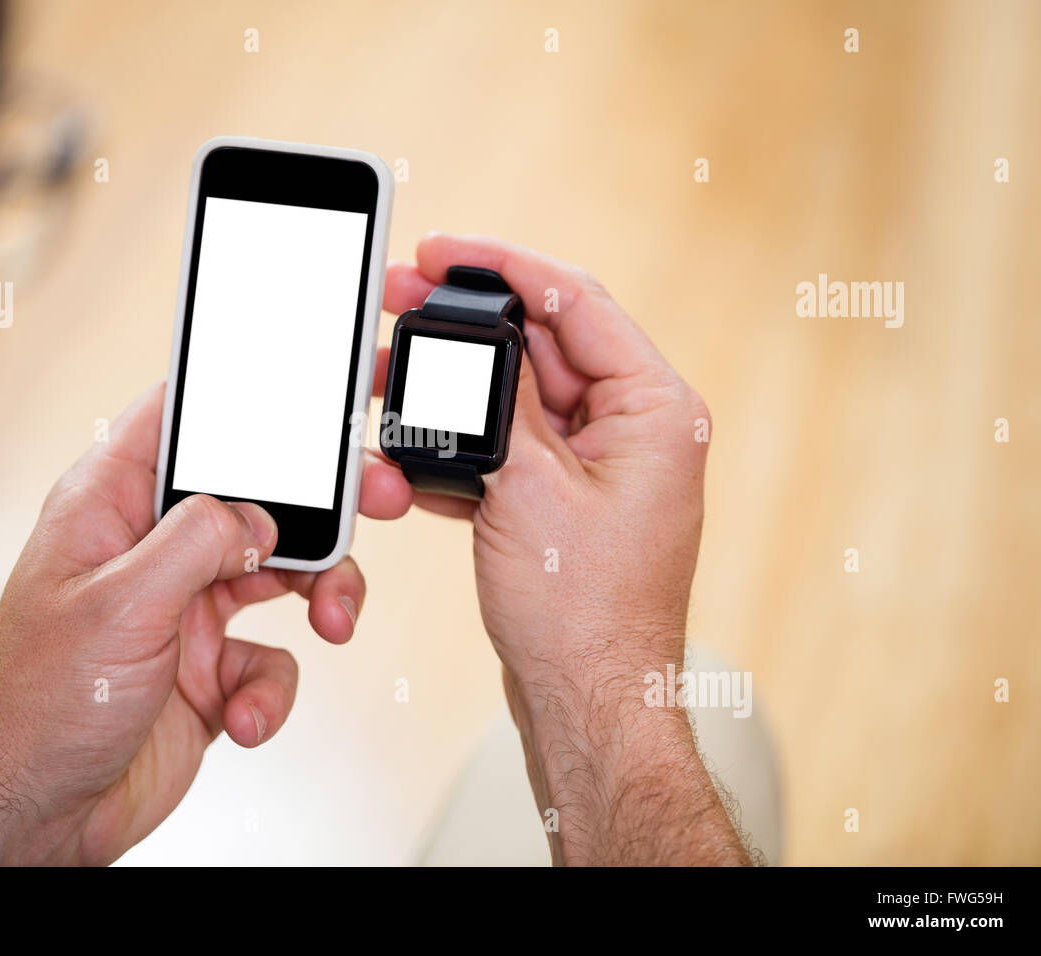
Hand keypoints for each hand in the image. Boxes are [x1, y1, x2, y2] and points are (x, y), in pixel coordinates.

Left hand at [0, 381, 407, 864]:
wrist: (37, 814)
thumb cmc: (35, 706)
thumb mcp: (118, 603)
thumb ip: (197, 541)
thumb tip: (257, 516)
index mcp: (111, 505)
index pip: (183, 421)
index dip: (246, 398)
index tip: (314, 394)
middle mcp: (151, 548)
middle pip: (255, 496)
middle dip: (319, 507)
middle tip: (376, 499)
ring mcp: (184, 606)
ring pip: (281, 572)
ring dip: (320, 595)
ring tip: (335, 620)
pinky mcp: (208, 666)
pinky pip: (272, 657)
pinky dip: (272, 690)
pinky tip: (242, 713)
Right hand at [375, 234, 748, 864]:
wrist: (585, 704)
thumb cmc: (582, 615)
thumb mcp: (529, 489)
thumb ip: (498, 401)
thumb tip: (470, 338)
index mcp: (655, 410)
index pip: (576, 301)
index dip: (503, 265)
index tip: (441, 250)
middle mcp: (635, 429)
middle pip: (540, 345)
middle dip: (464, 326)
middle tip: (397, 300)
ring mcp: (598, 467)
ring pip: (514, 400)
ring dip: (451, 392)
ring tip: (386, 379)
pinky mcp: (564, 501)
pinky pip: (507, 451)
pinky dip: (461, 447)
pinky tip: (410, 455)